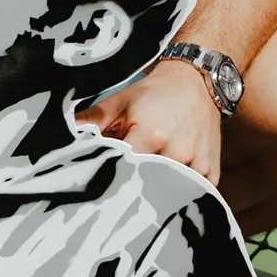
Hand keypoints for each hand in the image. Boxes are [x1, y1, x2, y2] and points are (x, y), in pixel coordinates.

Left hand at [80, 55, 223, 186]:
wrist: (197, 81)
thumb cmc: (157, 93)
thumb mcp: (121, 101)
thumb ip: (93, 119)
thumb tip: (66, 130)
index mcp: (151, 134)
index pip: (126, 170)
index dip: (113, 179)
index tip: (105, 184)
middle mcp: (176, 151)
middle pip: (148, 186)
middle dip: (135, 189)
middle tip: (123, 194)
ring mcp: (197, 163)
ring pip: (172, 194)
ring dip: (159, 194)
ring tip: (147, 193)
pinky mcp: (211, 170)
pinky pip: (195, 194)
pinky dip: (182, 195)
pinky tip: (172, 191)